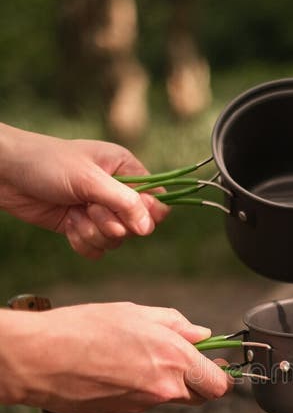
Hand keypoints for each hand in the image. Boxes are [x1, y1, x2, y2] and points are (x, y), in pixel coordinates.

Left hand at [0, 124, 167, 258]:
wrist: (6, 174)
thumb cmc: (47, 163)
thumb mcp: (90, 179)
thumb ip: (124, 202)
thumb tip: (149, 228)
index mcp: (125, 170)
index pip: (156, 201)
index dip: (147, 214)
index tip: (128, 214)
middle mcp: (116, 192)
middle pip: (137, 227)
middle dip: (112, 224)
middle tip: (91, 209)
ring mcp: (99, 212)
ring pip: (116, 241)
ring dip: (94, 233)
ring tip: (74, 215)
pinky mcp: (82, 228)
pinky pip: (97, 250)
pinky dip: (83, 243)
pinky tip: (68, 227)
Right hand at [0, 303, 232, 412]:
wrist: (39, 359)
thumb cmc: (81, 330)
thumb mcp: (135, 313)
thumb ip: (175, 324)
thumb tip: (199, 333)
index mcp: (174, 359)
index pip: (219, 382)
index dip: (223, 373)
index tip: (220, 363)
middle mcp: (164, 388)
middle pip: (203, 396)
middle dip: (201, 380)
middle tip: (189, 361)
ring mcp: (144, 404)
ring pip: (173, 398)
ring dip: (170, 382)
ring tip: (143, 356)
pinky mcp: (124, 412)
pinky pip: (147, 401)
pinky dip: (144, 387)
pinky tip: (123, 368)